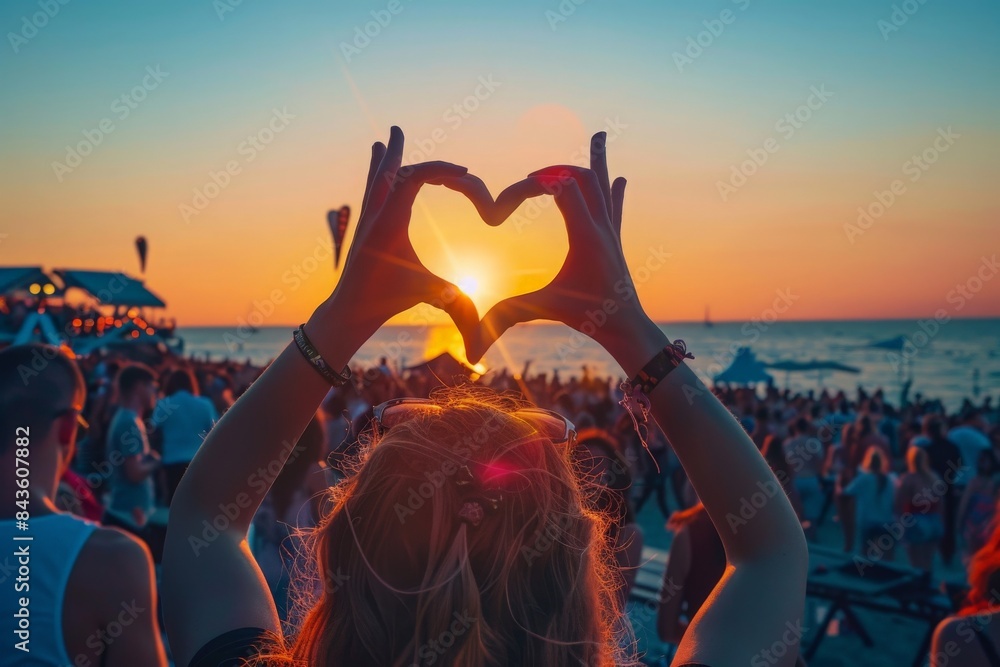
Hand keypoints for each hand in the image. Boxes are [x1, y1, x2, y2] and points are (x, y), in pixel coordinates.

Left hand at [318, 126, 480, 355]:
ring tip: (380, 143)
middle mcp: (376, 214)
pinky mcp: (362, 229)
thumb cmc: (387, 300)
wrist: (349, 309)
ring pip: (374, 181)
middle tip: (396, 130)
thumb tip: (482, 316)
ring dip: (381, 161)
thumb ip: (454, 298)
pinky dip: (375, 178)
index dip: (440, 169)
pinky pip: (369, 194)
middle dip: (396, 151)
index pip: (414, 177)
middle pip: (389, 171)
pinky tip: (375, 175)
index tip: (463, 173)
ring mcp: (366, 220)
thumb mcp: (425, 293)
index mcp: (390, 221)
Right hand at [471, 132, 665, 373]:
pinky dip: (613, 189)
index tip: (504, 203)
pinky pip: (616, 207)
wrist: (628, 329)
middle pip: (582, 177)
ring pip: (604, 184)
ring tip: (600, 135)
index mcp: (585, 234)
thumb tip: (470, 344)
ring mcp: (611, 231)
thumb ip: (505, 318)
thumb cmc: (588, 319)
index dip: (530, 186)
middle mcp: (601, 225)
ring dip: (596, 160)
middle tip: (529, 179)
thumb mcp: (542, 310)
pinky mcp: (615, 241)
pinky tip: (619, 178)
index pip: (560, 188)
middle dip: (554, 170)